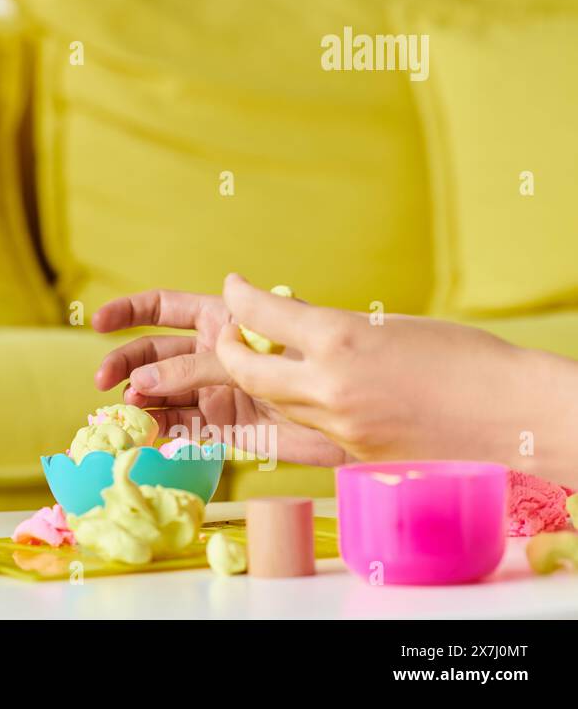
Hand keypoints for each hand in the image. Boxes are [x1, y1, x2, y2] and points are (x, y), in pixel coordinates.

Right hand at [92, 284, 347, 465]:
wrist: (370, 410)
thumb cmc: (330, 359)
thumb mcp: (275, 343)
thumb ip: (220, 349)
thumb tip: (168, 350)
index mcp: (220, 319)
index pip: (162, 308)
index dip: (128, 311)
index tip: (98, 322)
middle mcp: (212, 355)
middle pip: (152, 354)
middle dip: (125, 364)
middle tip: (104, 383)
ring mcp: (216, 392)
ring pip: (162, 394)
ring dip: (139, 400)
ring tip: (126, 412)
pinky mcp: (227, 429)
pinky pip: (184, 428)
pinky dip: (161, 431)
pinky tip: (145, 433)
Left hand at [213, 272, 535, 463]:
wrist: (519, 418)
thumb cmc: (468, 360)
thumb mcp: (391, 327)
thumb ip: (334, 326)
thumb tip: (291, 318)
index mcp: (339, 339)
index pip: (259, 314)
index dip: (239, 297)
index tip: (235, 286)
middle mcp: (330, 386)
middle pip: (245, 370)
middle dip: (227, 349)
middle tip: (229, 333)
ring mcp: (339, 428)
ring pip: (276, 404)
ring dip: (263, 382)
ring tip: (269, 361)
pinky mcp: (354, 458)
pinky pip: (312, 430)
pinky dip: (304, 410)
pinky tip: (318, 395)